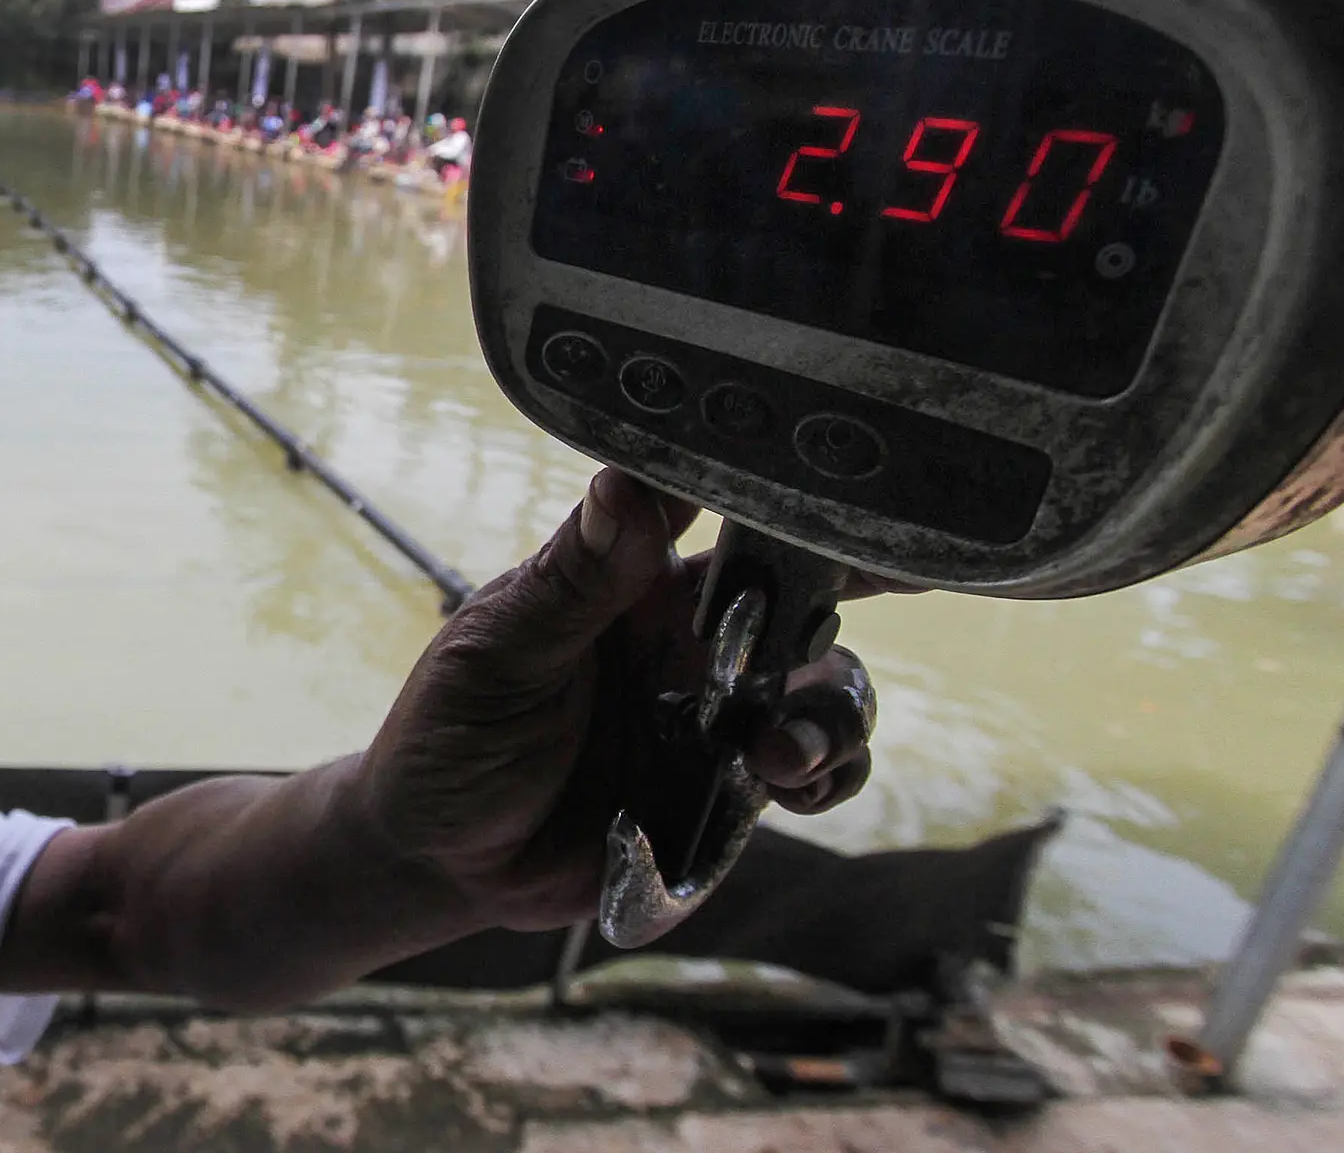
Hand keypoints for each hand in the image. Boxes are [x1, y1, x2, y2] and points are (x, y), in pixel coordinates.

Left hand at [353, 468, 902, 931]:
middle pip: (804, 597)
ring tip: (780, 751)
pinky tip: (795, 786)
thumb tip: (627, 486)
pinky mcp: (728, 789)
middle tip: (902, 587)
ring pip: (824, 690)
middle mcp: (692, 639)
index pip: (727, 515)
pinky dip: (827, 776)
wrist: (441, 858)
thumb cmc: (450, 733)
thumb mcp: (499, 653)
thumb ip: (574, 580)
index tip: (856, 485)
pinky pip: (812, 773)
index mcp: (635, 581)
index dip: (796, 497)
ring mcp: (717, 715)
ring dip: (829, 712)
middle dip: (859, 589)